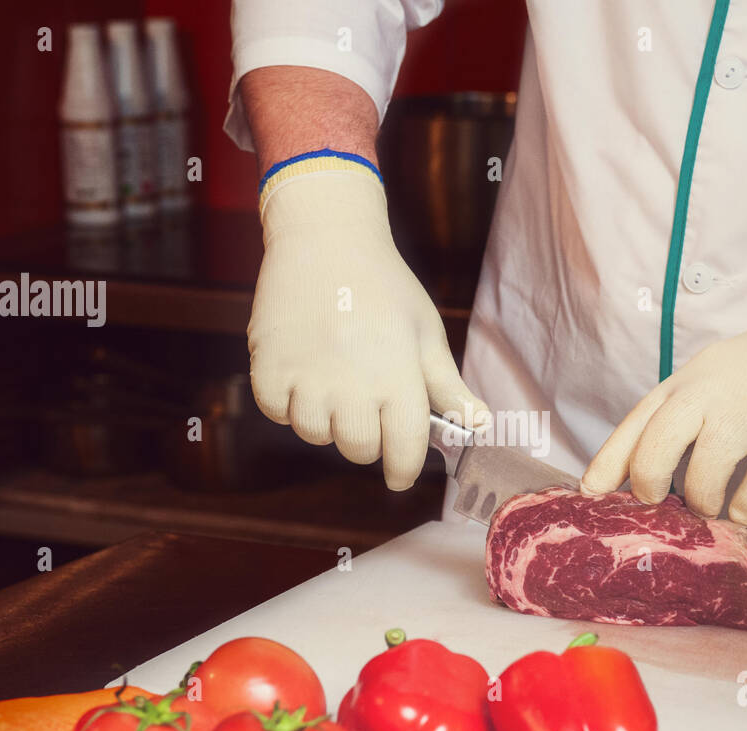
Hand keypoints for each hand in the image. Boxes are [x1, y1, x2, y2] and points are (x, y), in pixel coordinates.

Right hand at [248, 169, 487, 489]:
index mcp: (398, 377)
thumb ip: (448, 387)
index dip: (403, 470)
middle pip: (358, 449)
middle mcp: (352, 385)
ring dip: (325, 419)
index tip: (399, 475)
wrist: (325, 238)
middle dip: (365, 440)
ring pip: (315, 435)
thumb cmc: (384, 287)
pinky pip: (278, 413)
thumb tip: (478, 426)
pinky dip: (288, 403)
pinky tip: (302, 375)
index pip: (403, 450)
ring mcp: (307, 378)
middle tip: (365, 409)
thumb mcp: (424, 333)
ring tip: (332, 382)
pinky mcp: (268, 368)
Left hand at [581, 278, 746, 523]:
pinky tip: (745, 512)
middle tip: (659, 506)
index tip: (589, 496)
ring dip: (703, 503)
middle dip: (649, 487)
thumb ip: (684, 412)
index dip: (607, 465)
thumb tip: (645, 471)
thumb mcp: (717, 377)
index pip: (634, 425)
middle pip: (657, 448)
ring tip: (711, 510)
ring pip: (705, 474)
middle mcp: (711, 393)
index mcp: (686, 381)